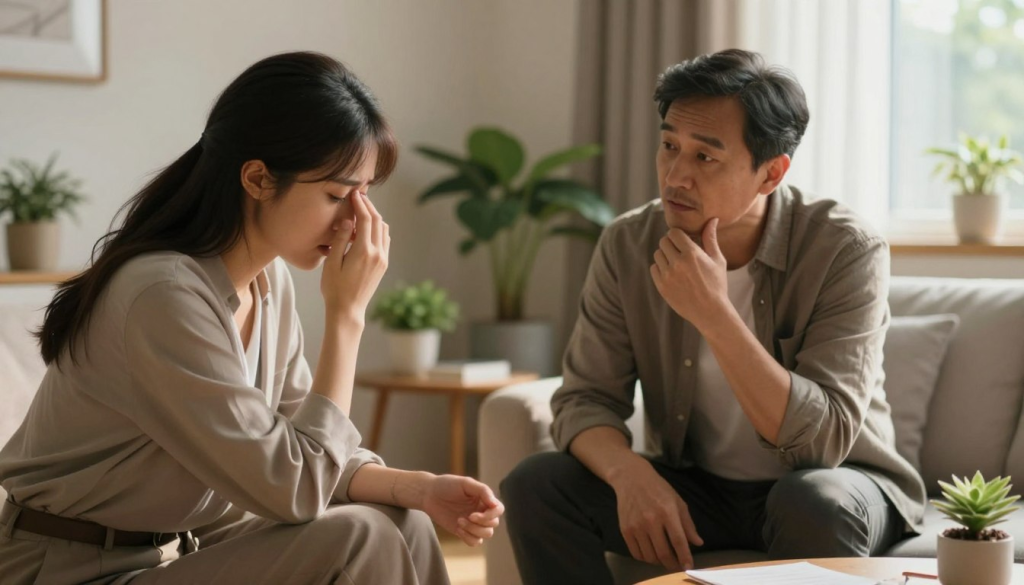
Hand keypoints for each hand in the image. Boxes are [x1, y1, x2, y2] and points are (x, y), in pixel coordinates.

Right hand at [320, 192, 389, 320]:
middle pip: (377, 221)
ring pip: (384, 229)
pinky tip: (367, 228)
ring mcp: (383, 259)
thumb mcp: (332, 263)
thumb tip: (348, 221)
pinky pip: (385, 240)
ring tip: (362, 210)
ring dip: (375, 217)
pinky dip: (378, 229)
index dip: (360, 204)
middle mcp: (378, 254)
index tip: (354, 193)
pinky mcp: (383, 265)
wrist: (348, 310)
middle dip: (369, 206)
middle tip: (358, 196)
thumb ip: (340, 240)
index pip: (366, 220)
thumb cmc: (335, 288)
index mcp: (364, 251)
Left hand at [421, 475, 503, 546]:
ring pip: (486, 534)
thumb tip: (495, 504)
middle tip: (467, 516)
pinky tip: (458, 528)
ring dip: (474, 530)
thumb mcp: (466, 483)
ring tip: (460, 521)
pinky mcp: (464, 531)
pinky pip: (475, 542)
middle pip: (494, 524)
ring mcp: (473, 522)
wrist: (428, 494)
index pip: (499, 510)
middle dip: (481, 523)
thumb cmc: (447, 485)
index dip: (491, 515)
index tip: (474, 514)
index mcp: (484, 498)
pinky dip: (468, 538)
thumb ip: (483, 491)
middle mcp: (481, 511)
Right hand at [611, 459, 702, 570]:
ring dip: (659, 562)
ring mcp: (636, 526)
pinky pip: (636, 553)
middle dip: (672, 564)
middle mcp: (651, 520)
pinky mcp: (625, 529)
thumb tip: (697, 543)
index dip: (685, 557)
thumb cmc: (658, 488)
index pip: (678, 541)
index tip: (688, 566)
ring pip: (649, 556)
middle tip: (676, 565)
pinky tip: (651, 553)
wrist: (631, 478)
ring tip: (664, 558)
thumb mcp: (678, 501)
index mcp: (667, 512)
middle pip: (663, 553)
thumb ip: (688, 524)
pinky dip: (645, 558)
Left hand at [651, 218, 728, 331]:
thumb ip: (710, 238)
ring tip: (677, 263)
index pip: (673, 232)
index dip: (678, 235)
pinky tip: (672, 274)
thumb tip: (712, 219)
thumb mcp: (717, 260)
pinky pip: (654, 268)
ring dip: (665, 256)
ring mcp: (667, 275)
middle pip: (663, 242)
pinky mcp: (661, 286)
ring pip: (657, 254)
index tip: (683, 241)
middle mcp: (677, 263)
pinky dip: (661, 268)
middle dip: (671, 244)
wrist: (710, 311)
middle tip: (680, 251)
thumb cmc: (717, 284)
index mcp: (692, 254)